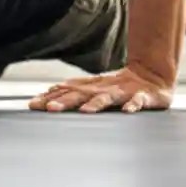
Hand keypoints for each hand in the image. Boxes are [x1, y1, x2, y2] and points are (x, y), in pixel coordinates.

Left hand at [27, 66, 172, 113]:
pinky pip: (138, 101)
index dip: (50, 98)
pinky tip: (128, 111)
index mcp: (93, 88)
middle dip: (65, 101)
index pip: (67, 91)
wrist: (153, 75)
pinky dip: (133, 105)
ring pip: (108, 98)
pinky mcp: (143, 97)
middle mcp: (105, 89)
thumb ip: (74, 91)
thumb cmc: (120, 85)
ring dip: (96, 104)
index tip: (33, 105)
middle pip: (81, 94)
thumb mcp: (95, 87)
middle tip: (49, 109)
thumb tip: (48, 94)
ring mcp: (124, 93)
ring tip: (86, 111)